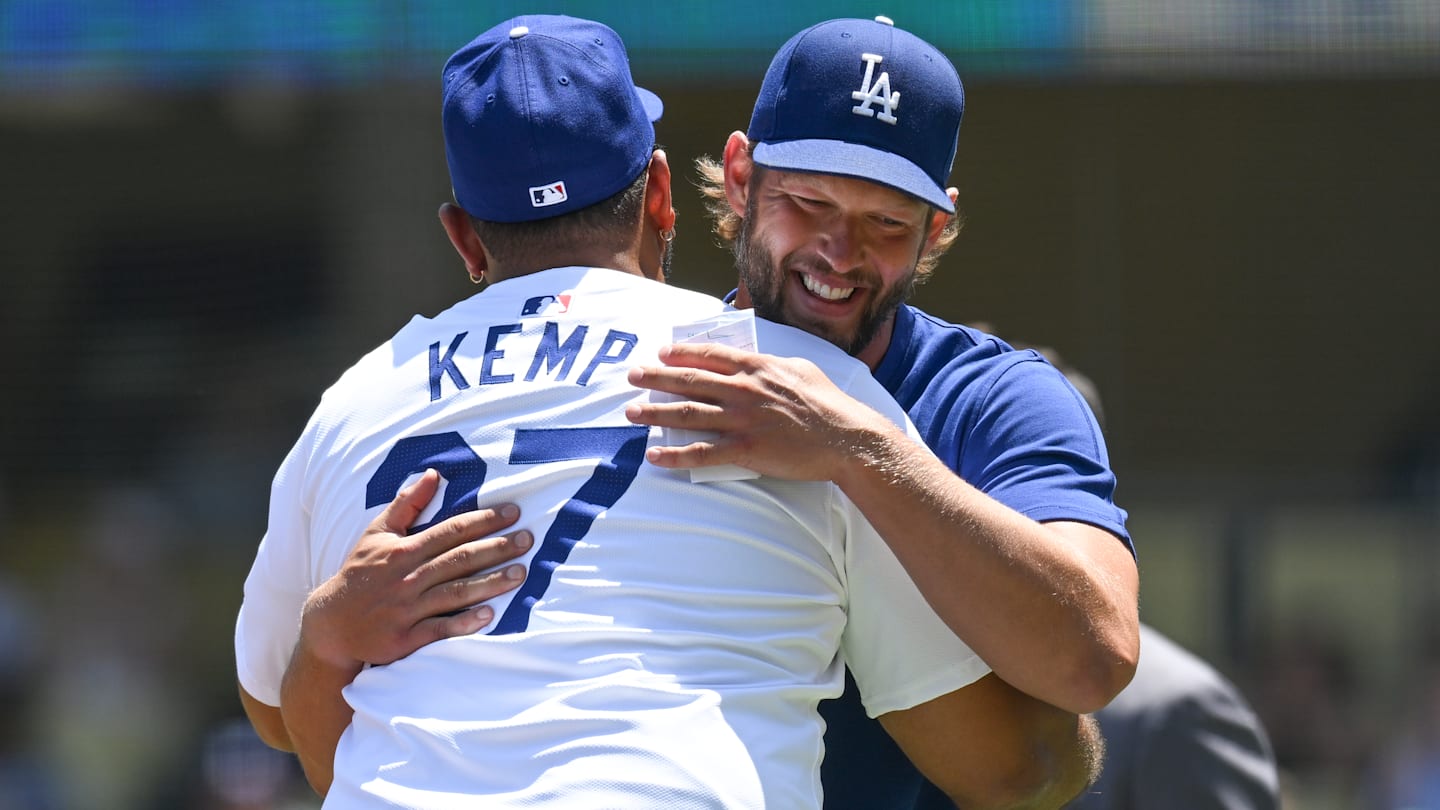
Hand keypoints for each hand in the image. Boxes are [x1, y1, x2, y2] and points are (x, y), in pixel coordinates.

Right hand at [297, 469, 530, 674]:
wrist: (330, 624)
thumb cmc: (360, 574)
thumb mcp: (377, 533)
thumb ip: (406, 504)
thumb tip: (433, 474)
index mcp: (403, 550)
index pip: (451, 530)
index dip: (484, 520)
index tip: (513, 512)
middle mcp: (407, 578)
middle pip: (459, 559)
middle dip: (496, 548)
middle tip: (528, 540)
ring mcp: (407, 610)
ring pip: (455, 593)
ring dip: (490, 583)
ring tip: (521, 574)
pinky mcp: (405, 639)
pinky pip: (439, 630)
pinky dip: (463, 623)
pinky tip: (489, 616)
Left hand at [625, 342, 888, 480]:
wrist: (846, 438)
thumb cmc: (828, 403)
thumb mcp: (801, 368)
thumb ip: (772, 363)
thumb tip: (756, 360)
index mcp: (757, 368)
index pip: (710, 355)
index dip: (681, 353)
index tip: (660, 353)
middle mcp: (744, 390)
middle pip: (690, 381)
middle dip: (656, 377)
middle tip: (632, 375)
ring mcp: (743, 420)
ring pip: (688, 415)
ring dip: (655, 412)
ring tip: (630, 411)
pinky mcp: (746, 450)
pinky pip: (702, 453)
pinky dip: (675, 455)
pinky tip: (654, 455)